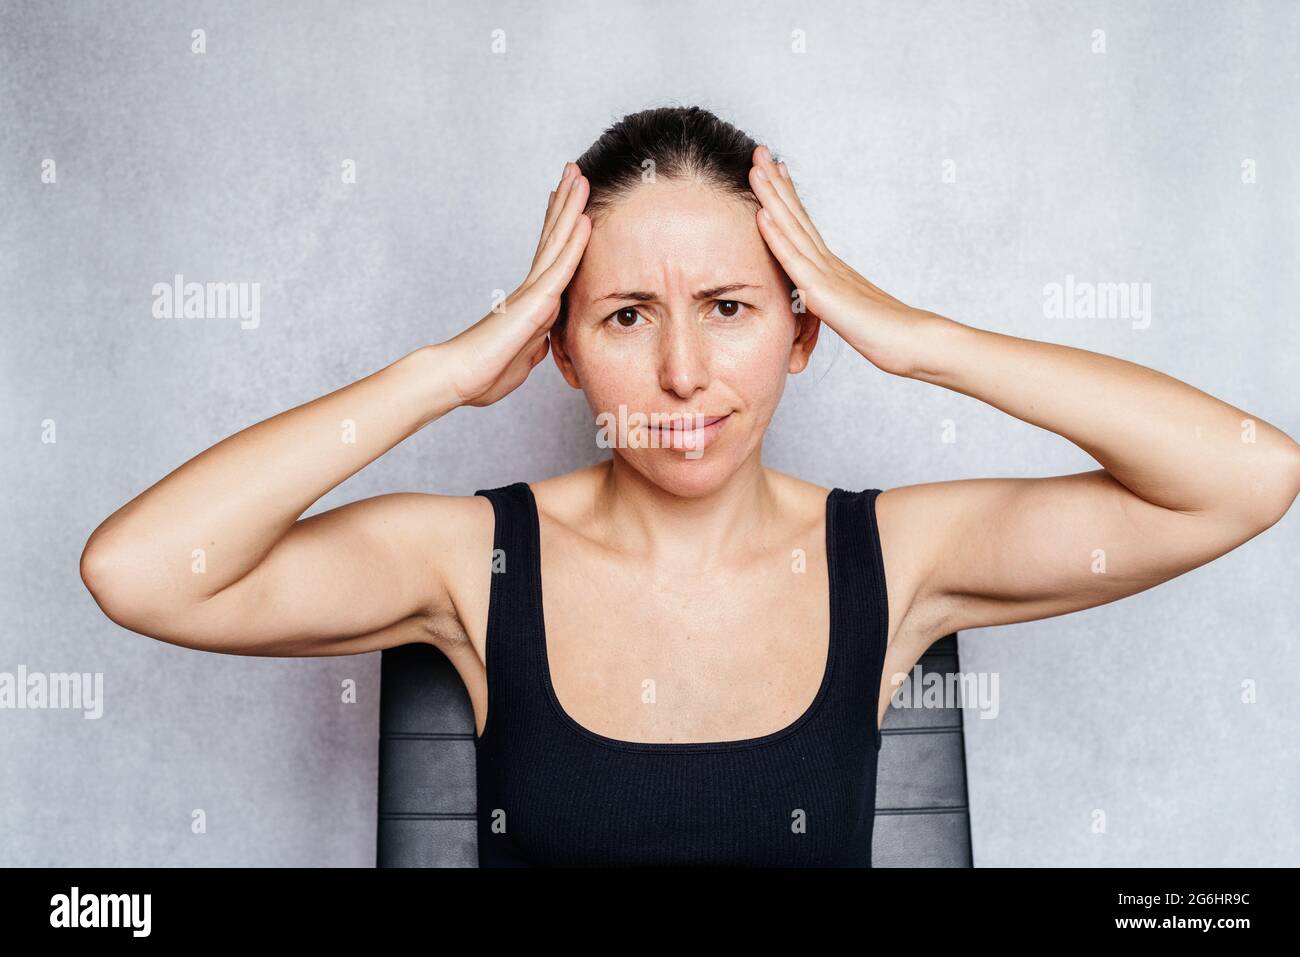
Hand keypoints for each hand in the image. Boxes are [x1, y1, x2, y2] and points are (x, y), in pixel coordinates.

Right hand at [439, 162, 591, 406]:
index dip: (559, 227)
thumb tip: (543, 340)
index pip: (550, 256)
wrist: (459, 378)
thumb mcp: (523, 358)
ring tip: (579, 176)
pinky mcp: (534, 304)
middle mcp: (531, 289)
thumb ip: (535, 344)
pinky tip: (583, 219)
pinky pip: (559, 269)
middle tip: (573, 171)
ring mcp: (532, 293)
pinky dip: (573, 243)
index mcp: (531, 301)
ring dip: (570, 208)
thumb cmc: (485, 373)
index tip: (568, 202)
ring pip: (557, 243)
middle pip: (553, 237)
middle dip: (565, 203)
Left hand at [748, 144, 929, 376]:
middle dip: (776, 183)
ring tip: (757, 168)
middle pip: (797, 216)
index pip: (804, 225)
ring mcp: (826, 274)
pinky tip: (762, 214)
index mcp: (833, 268)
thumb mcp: (849, 314)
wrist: (913, 343)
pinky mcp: (824, 292)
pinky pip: (795, 261)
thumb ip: (833, 302)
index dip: (788, 196)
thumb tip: (820, 299)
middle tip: (760, 151)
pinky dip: (777, 235)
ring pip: (792, 228)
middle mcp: (829, 263)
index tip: (774, 169)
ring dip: (772, 197)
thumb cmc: (888, 334)